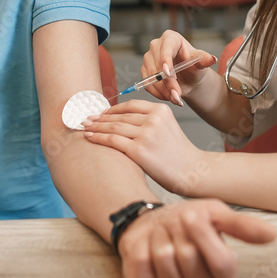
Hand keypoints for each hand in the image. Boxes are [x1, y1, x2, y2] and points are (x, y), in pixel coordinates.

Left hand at [85, 100, 204, 194]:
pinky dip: (98, 138)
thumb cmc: (177, 154)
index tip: (101, 113)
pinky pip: (113, 140)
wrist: (191, 171)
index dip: (113, 109)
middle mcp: (154, 119)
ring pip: (114, 126)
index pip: (130, 105)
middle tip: (86, 119)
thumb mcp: (167, 128)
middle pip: (120, 116)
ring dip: (96, 126)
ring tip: (85, 127)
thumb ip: (149, 121)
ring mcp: (146, 134)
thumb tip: (120, 120)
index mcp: (161, 110)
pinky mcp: (139, 150)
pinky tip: (90, 138)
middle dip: (100, 118)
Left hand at [116, 199, 275, 277]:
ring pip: (163, 258)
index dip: (203, 234)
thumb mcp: (217, 216)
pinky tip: (148, 246)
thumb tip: (271, 234)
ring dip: (159, 235)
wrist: (154, 226)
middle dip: (177, 229)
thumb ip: (243, 226)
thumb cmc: (188, 224)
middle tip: (175, 224)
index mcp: (225, 276)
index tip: (190, 214)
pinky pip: (142, 265)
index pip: (222, 261)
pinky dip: (141, 246)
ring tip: (163, 233)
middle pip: (188, 256)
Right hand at [142, 30, 217, 105]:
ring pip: (151, 76)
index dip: (165, 59)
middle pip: (157, 63)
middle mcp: (156, 45)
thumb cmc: (194, 67)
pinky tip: (169, 96)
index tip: (168, 73)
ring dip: (163, 90)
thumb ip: (204, 61)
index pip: (166, 46)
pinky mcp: (145, 70)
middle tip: (178, 94)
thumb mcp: (201, 64)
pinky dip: (158, 93)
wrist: (188, 79)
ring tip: (176, 98)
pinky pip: (147, 84)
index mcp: (171, 38)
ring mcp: (148, 58)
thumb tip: (212, 59)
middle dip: (167, 82)